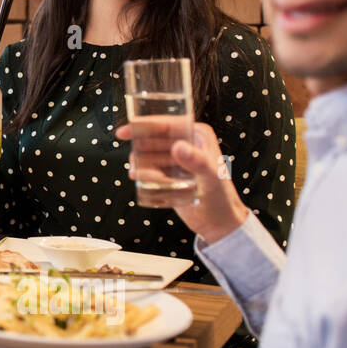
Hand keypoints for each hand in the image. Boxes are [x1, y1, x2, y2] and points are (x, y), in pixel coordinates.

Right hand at [114, 121, 249, 242]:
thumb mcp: (211, 177)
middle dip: (142, 152)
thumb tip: (177, 147)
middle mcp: (185, 144)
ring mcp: (174, 159)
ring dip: (143, 167)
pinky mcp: (167, 173)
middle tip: (136, 165)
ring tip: (151, 181)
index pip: (167, 124)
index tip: (125, 131)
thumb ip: (197, 161)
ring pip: (147, 154)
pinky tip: (143, 182)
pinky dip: (143, 174)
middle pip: (152, 138)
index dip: (144, 125)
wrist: (218, 223)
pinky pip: (147, 168)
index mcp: (197, 136)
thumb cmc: (221, 198)